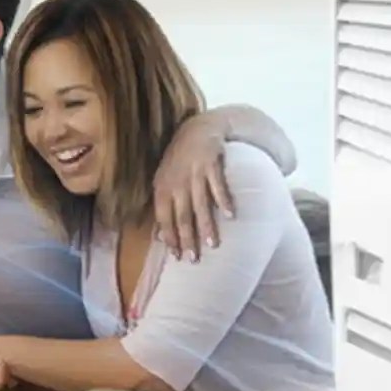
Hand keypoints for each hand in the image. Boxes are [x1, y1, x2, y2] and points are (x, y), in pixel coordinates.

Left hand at [153, 114, 234, 261]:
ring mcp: (194, 174)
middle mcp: (176, 183)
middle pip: (183, 216)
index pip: (164, 218)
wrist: (195, 131)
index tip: (177, 257)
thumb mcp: (164, 182)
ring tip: (213, 245)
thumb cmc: (178, 163)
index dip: (170, 237)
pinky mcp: (211, 164)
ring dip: (207, 226)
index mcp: (162, 189)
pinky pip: (218, 185)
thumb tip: (159, 236)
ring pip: (200, 204)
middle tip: (195, 259)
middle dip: (188, 239)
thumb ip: (164, 207)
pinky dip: (224, 200)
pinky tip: (231, 215)